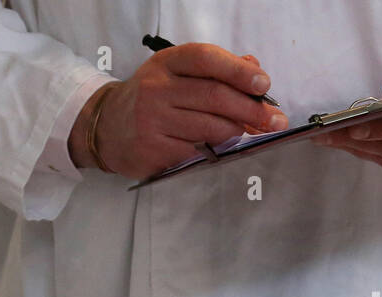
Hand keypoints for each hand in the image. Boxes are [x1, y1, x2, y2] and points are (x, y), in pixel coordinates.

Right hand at [68, 43, 287, 178]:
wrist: (107, 128)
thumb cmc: (151, 99)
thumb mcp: (176, 74)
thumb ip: (215, 70)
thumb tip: (255, 70)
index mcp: (166, 64)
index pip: (206, 59)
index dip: (238, 71)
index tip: (264, 85)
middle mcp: (156, 90)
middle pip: (213, 96)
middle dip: (250, 110)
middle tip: (274, 120)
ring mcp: (151, 121)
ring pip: (209, 128)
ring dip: (237, 133)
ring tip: (249, 134)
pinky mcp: (151, 150)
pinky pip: (195, 152)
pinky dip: (214, 152)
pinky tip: (221, 149)